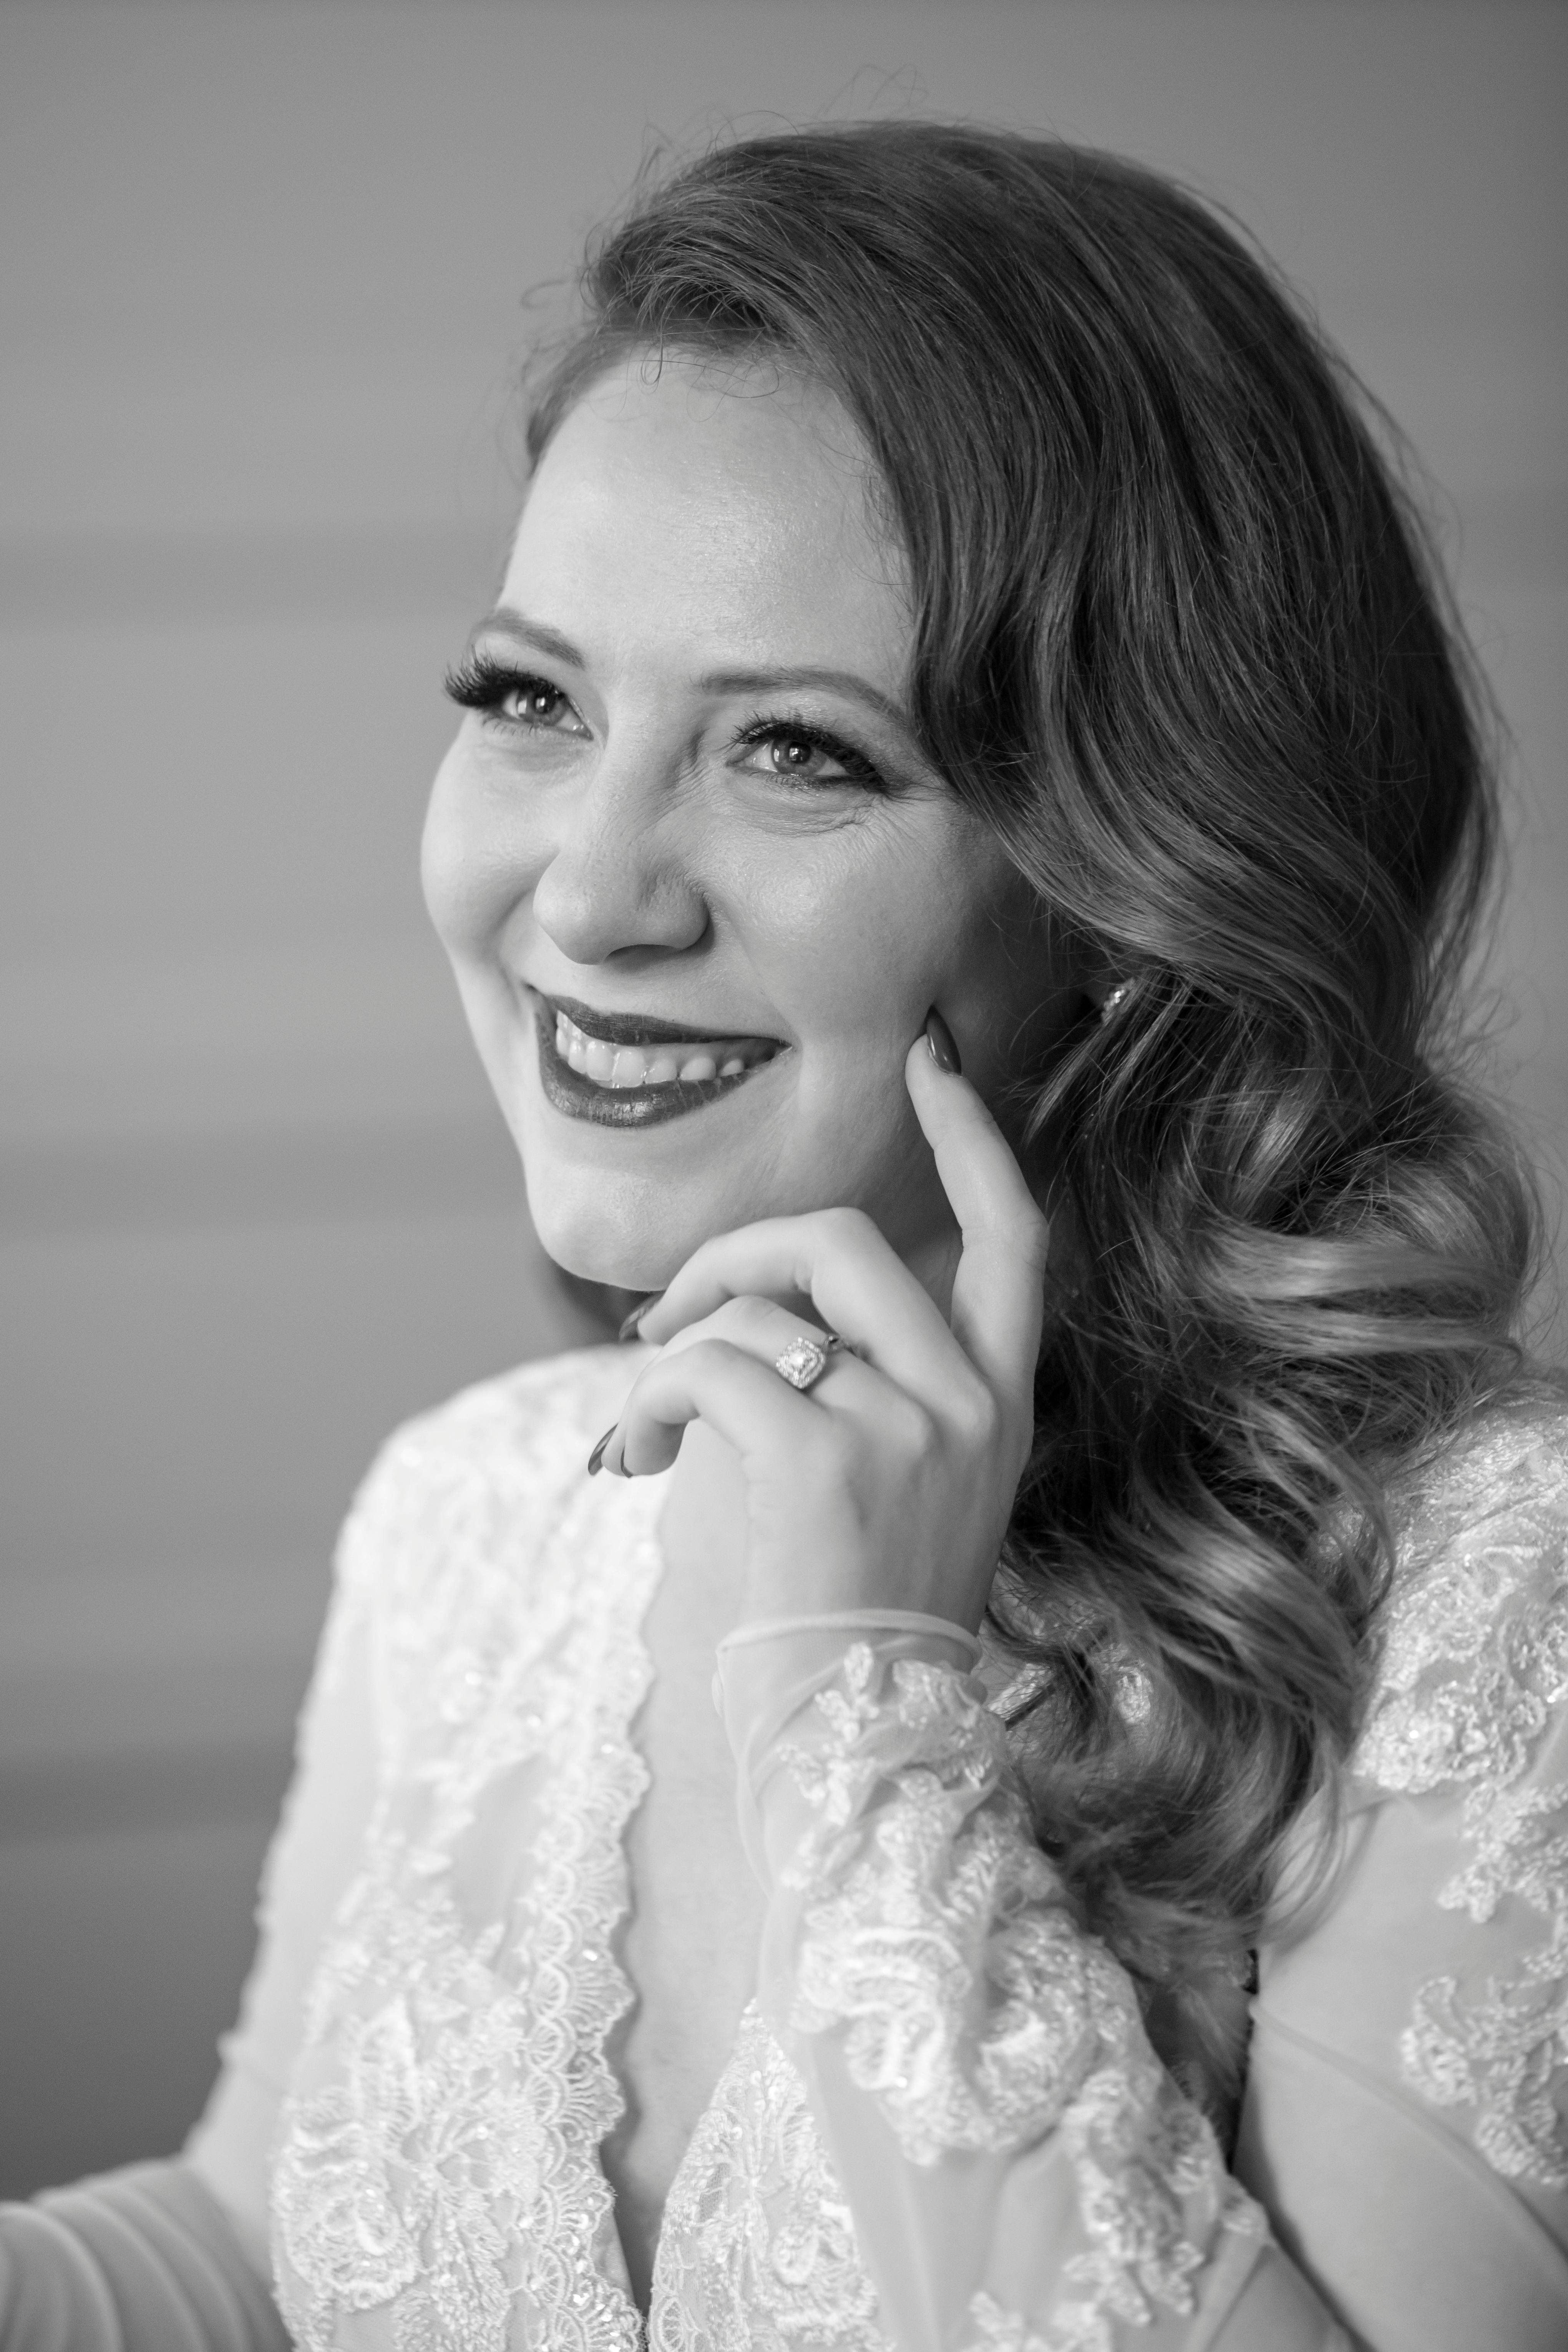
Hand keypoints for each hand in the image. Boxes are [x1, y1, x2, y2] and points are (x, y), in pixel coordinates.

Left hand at [595, 1034, 1049, 1632]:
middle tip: (671, 1310)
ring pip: (767, 1305)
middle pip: (852, 1242)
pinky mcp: (825, 1462)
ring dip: (677, 1342)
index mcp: (999, 1401)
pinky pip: (712, 1367)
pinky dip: (653, 1397)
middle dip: (742, 1249)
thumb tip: (760, 1303)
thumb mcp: (907, 1479)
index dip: (976, 1139)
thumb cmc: (858, 1608)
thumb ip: (871, 1377)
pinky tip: (637, 1455)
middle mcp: (970, 1405)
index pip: (1015, 1236)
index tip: (933, 1058)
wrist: (860, 1737)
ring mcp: (907, 1430)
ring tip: (648, 1418)